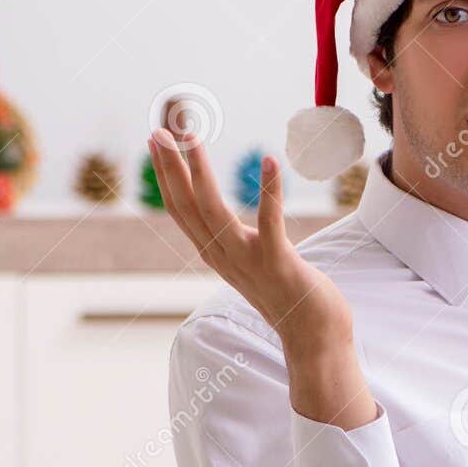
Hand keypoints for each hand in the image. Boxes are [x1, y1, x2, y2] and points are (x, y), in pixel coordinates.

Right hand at [148, 128, 354, 353]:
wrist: (312, 337)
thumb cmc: (287, 296)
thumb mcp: (248, 264)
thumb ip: (230, 242)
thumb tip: (217, 218)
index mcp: (215, 254)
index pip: (181, 210)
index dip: (166, 176)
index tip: (155, 141)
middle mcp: (223, 257)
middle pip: (187, 206)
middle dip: (170, 167)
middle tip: (159, 130)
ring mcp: (248, 261)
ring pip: (214, 211)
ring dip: (200, 172)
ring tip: (192, 137)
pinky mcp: (279, 262)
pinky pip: (271, 222)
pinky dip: (269, 191)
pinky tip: (270, 161)